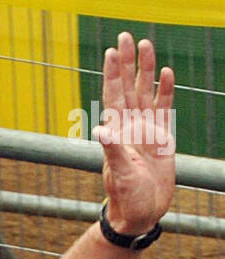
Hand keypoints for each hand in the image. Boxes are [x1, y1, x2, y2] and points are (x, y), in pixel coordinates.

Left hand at [93, 33, 174, 235]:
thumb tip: (101, 129)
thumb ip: (112, 150)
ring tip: (147, 45)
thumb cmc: (127, 196)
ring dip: (146, 70)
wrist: (143, 212)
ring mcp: (146, 130)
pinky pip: (164, 108)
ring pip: (146, 92)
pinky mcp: (162, 137)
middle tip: (127, 36)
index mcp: (117, 132)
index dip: (112, 74)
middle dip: (127, 63)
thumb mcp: (119, 173)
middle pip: (128, 87)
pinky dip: (166, 90)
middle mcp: (130, 127)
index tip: (112, 51)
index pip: (113, 96)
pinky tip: (166, 74)